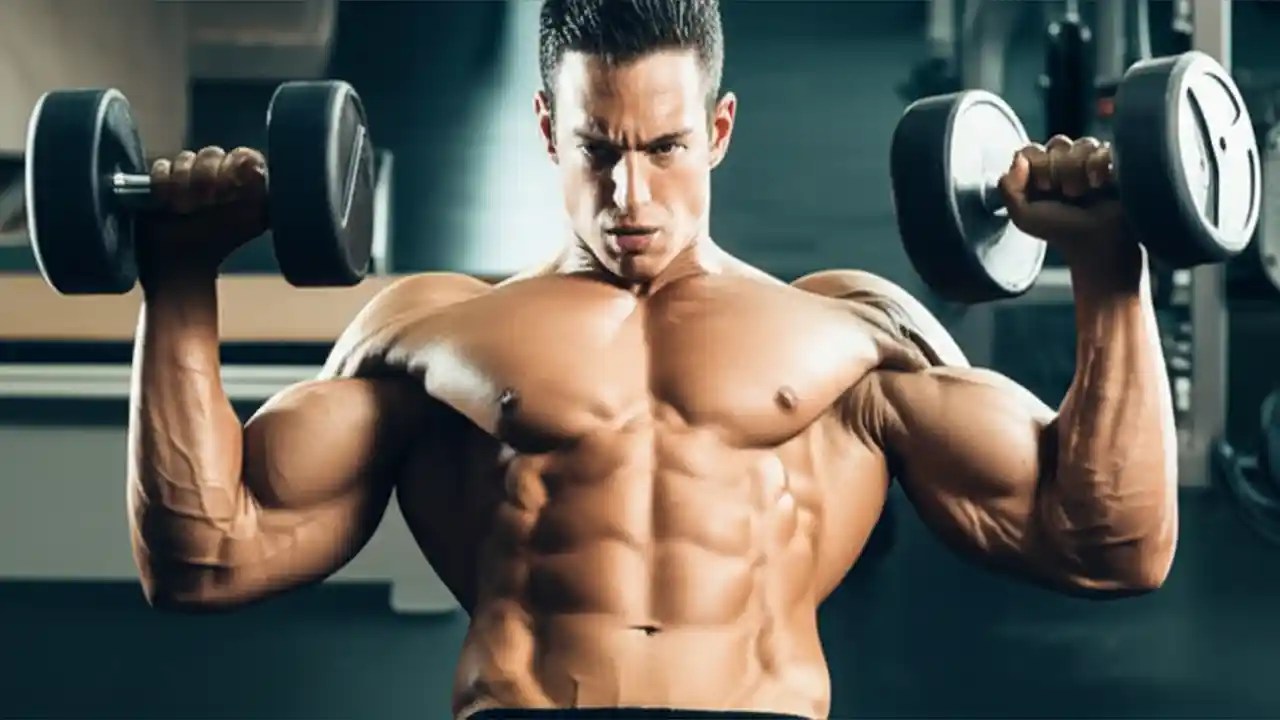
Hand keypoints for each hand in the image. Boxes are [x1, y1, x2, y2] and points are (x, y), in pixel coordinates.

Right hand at [139, 146, 267, 281]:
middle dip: (206, 180)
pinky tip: (166, 204)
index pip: (243, 155)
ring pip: (186, 158)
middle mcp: (218, 170)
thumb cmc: (223, 240)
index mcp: (243, 177)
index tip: (228, 190)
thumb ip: (258, 191)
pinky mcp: (161, 178)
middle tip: (203, 205)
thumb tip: (254, 164)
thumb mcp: (251, 219)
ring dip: (183, 186)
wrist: (185, 261)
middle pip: (212, 154)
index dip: (235, 168)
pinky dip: (163, 185)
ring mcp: (188, 172)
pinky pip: (162, 167)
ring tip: (184, 210)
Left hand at [998, 135, 1129, 259]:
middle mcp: (1064, 162)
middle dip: (1059, 172)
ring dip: (1079, 173)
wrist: (1098, 242)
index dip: (1037, 166)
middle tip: (1066, 195)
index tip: (1043, 188)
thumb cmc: (1060, 231)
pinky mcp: (1115, 161)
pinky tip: (1100, 185)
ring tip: (1084, 194)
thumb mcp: (1024, 216)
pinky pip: (1102, 149)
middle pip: (1057, 144)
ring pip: (1082, 144)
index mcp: (1039, 171)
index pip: (1032, 149)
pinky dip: (1098, 168)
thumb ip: (1008, 188)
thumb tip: (1019, 158)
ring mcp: (1091, 160)